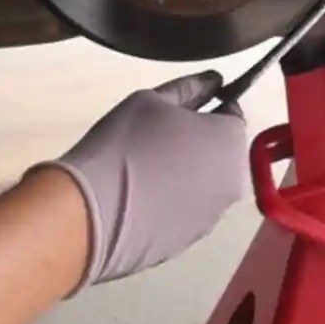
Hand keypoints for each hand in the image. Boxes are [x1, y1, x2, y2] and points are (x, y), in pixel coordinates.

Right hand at [41, 71, 248, 290]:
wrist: (90, 212)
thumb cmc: (126, 143)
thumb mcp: (153, 100)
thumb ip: (191, 87)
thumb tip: (215, 79)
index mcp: (232, 143)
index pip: (233, 115)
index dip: (208, 107)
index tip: (180, 110)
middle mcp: (233, 183)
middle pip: (221, 153)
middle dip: (199, 143)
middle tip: (159, 138)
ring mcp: (212, 218)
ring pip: (204, 185)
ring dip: (186, 175)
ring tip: (146, 170)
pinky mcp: (187, 243)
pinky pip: (185, 212)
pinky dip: (172, 203)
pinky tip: (140, 199)